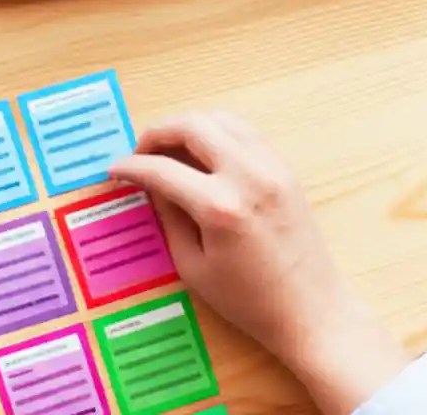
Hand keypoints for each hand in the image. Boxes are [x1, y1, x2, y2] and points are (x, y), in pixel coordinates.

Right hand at [110, 111, 408, 414]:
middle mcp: (248, 175)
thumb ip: (169, 217)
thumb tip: (150, 184)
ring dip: (189, 126)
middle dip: (158, 133)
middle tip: (140, 152)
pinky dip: (217, 133)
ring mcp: (272, 167)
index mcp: (220, 207)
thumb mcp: (193, 266)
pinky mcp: (285, 169)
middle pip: (192, 125)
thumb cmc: (248, 300)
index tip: (115, 170)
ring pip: (221, 119)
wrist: (311, 309)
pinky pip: (245, 132)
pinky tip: (203, 154)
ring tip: (169, 149)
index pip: (163, 169)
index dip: (131, 166)